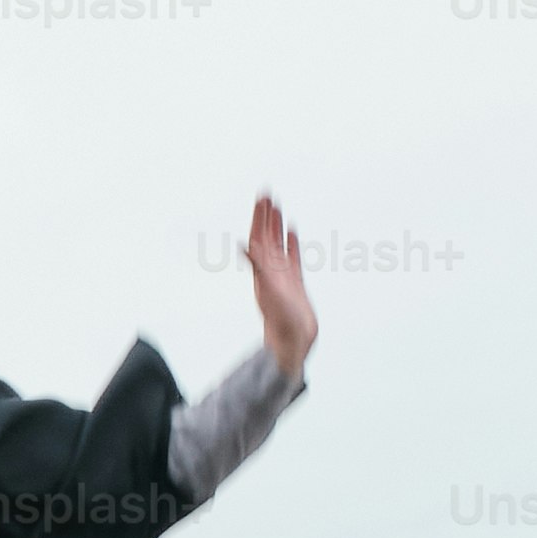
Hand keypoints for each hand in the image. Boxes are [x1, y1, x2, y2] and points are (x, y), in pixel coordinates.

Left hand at [242, 193, 318, 382]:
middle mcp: (269, 271)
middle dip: (266, 216)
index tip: (261, 198)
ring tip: (278, 207)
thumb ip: (257, 267)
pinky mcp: (295, 284)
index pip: (258, 237)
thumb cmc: (281, 321)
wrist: (293, 344)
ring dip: (277, 226)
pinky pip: (292, 258)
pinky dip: (291, 243)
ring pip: (279, 245)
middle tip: (267, 194)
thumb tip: (241, 245)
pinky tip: (292, 232)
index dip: (259, 217)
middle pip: (266, 237)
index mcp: (262, 270)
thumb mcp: (268, 291)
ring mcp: (282, 277)